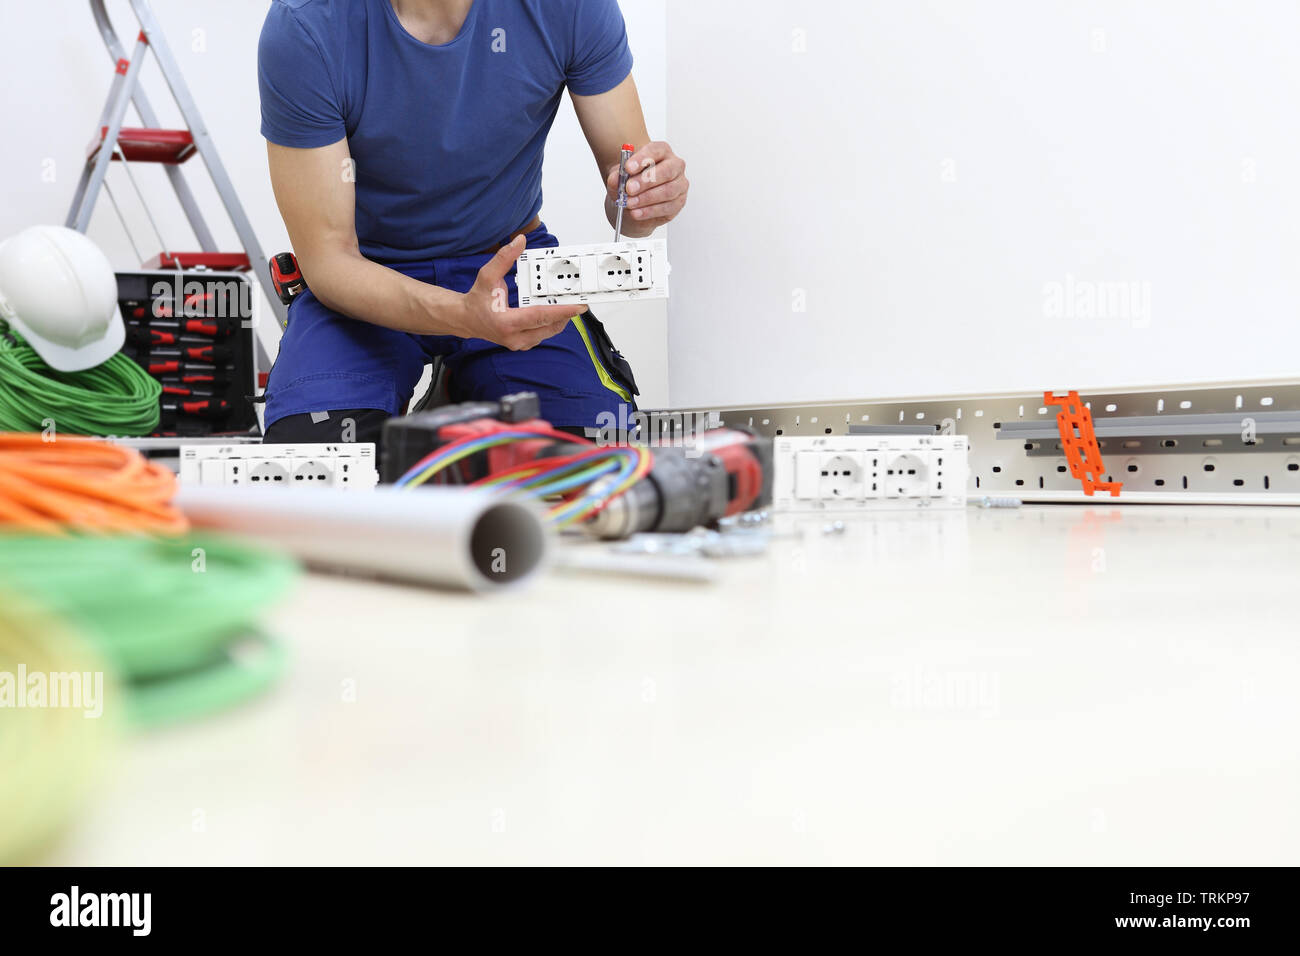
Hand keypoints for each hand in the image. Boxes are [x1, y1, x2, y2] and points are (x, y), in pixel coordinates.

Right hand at [451, 236, 583, 349]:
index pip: (539, 316)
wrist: (466, 320)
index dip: (560, 311)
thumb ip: (504, 258)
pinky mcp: (523, 344)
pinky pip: (543, 334)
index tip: (577, 306)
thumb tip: (519, 241)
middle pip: (549, 326)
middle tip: (580, 302)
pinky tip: (557, 313)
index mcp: (506, 322)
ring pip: (549, 332)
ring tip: (570, 305)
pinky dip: (552, 323)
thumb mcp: (487, 276)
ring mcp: (519, 343)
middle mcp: (514, 337)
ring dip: (561, 319)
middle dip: (567, 314)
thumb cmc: (476, 300)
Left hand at [606, 141, 688, 232]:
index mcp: (662, 151)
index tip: (628, 168)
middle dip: (646, 181)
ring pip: (668, 191)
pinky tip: (637, 213)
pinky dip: (650, 211)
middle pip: (666, 171)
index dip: (642, 159)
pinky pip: (668, 207)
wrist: (633, 200)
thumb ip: (617, 176)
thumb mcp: (619, 177)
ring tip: (630, 203)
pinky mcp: (679, 202)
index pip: (656, 150)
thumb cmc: (631, 181)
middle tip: (629, 189)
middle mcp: (675, 165)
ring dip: (646, 198)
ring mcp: (680, 184)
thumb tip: (616, 180)